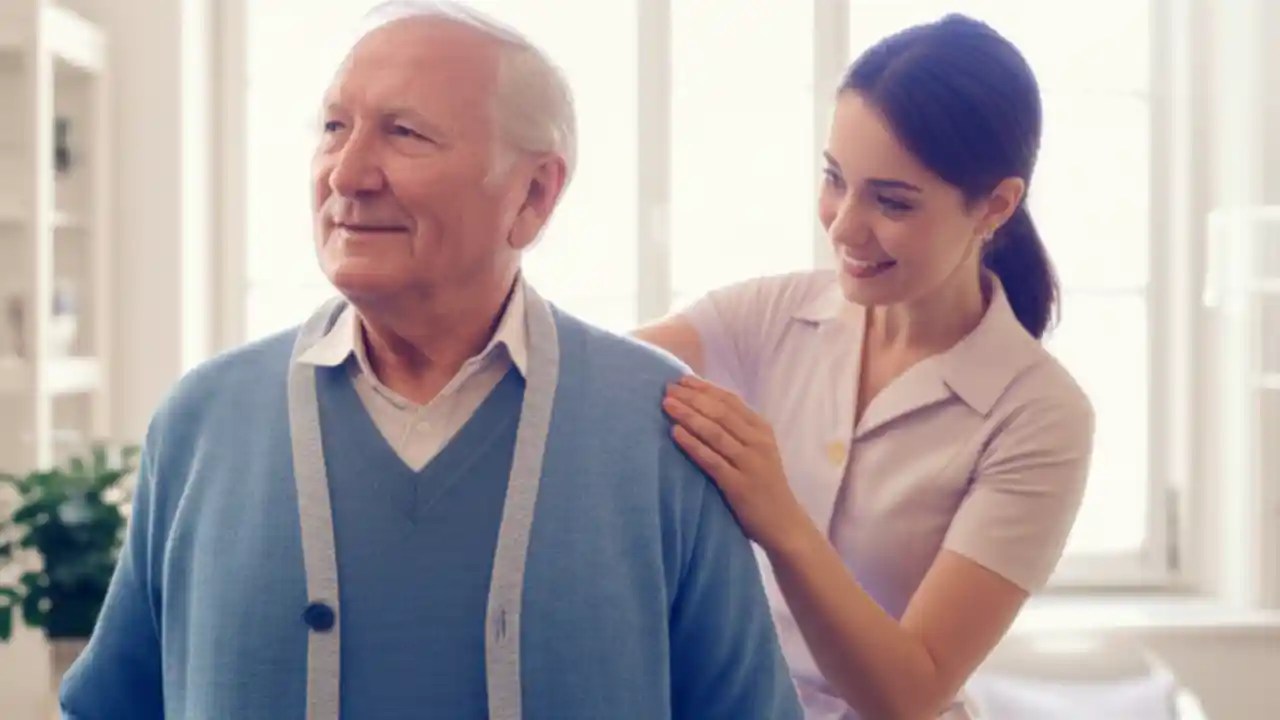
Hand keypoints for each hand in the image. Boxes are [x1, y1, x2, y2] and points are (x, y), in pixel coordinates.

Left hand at [662, 375, 811, 551]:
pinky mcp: (738, 484)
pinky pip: (711, 459)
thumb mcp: (758, 451)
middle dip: (692, 398)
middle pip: (720, 412)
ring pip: (714, 432)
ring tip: (667, 405)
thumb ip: (738, 430)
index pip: (730, 401)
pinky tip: (674, 433)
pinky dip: (692, 444)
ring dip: (688, 415)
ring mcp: (749, 462)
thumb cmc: (764, 485)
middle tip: (668, 388)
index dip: (705, 388)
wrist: (783, 522)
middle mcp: (757, 441)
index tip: (681, 379)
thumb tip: (704, 407)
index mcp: (762, 429)